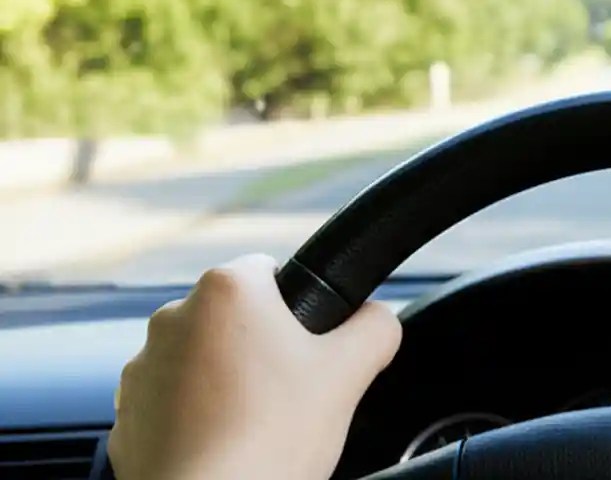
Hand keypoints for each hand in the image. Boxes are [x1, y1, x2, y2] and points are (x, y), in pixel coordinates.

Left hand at [107, 254, 401, 479]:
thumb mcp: (349, 373)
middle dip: (262, 348)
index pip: (270, 270)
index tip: (310, 350)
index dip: (299, 310)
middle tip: (291, 393)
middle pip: (236, 318)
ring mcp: (143, 368)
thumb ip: (375, 327)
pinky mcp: (127, 415)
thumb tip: (377, 318)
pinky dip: (198, 420)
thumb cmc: (269, 438)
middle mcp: (173, 318)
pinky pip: (174, 404)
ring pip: (203, 361)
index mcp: (227, 290)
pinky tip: (227, 447)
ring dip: (227, 383)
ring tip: (258, 426)